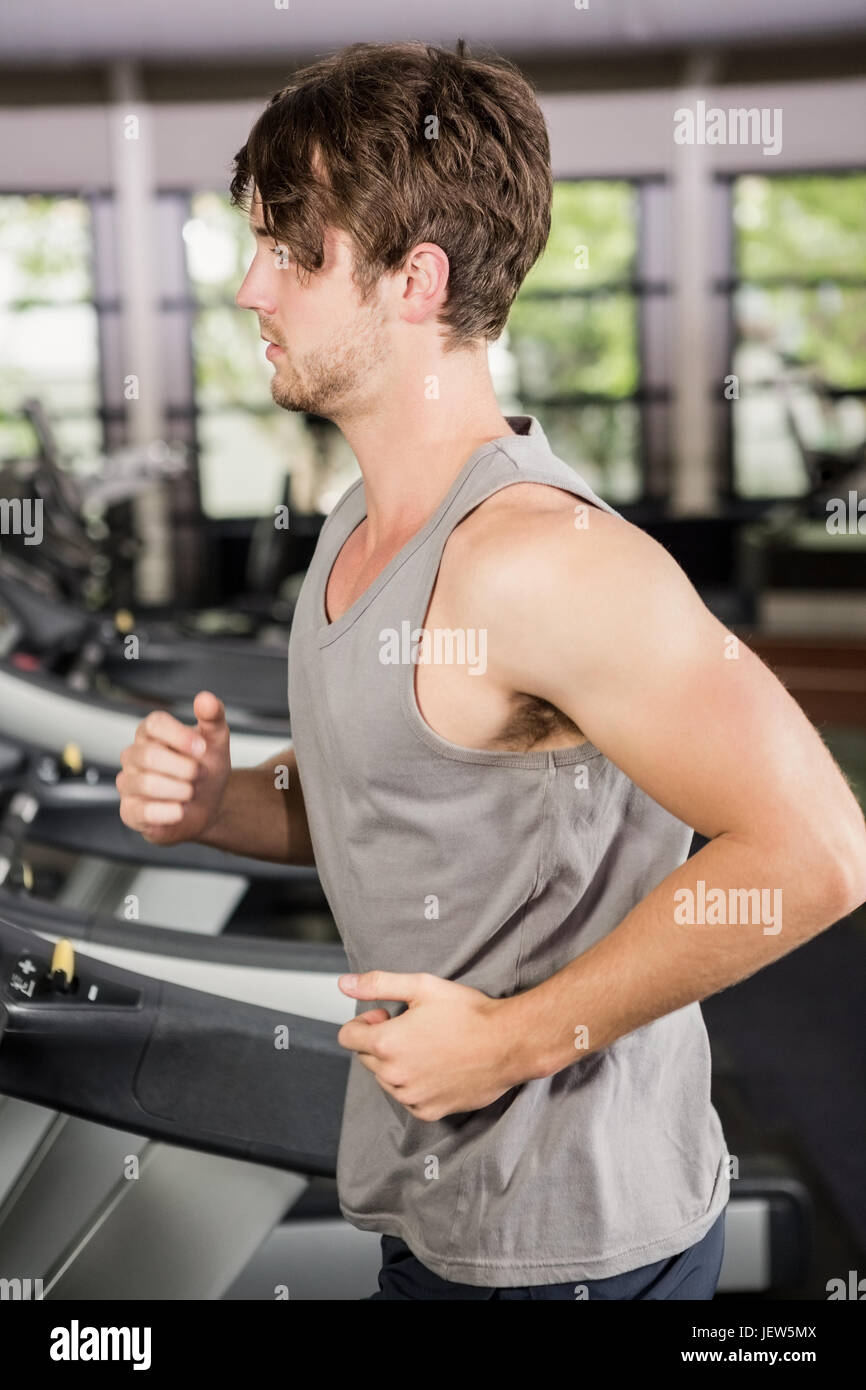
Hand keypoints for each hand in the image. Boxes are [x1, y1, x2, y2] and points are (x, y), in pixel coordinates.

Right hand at [116, 690, 230, 845]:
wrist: (208, 805)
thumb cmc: (206, 768)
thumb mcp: (216, 741)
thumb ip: (213, 717)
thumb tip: (205, 699)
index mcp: (151, 732)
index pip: (154, 724)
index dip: (180, 736)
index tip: (202, 749)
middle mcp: (134, 755)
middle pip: (150, 756)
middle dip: (185, 769)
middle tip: (201, 775)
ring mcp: (128, 783)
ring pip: (147, 784)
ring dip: (181, 790)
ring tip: (191, 792)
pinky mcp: (130, 811)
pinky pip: (143, 812)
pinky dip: (170, 812)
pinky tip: (181, 810)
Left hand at [337, 971, 522, 1120]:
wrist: (508, 1043)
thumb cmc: (469, 1013)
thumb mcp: (421, 986)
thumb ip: (378, 984)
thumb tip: (344, 983)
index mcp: (387, 1043)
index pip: (348, 1036)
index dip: (365, 1020)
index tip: (387, 1014)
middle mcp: (394, 1075)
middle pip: (366, 1057)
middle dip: (382, 1041)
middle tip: (414, 1027)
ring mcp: (411, 1097)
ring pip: (386, 1079)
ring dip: (397, 1063)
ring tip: (430, 1046)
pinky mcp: (428, 1111)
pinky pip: (407, 1097)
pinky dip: (415, 1083)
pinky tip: (438, 1066)